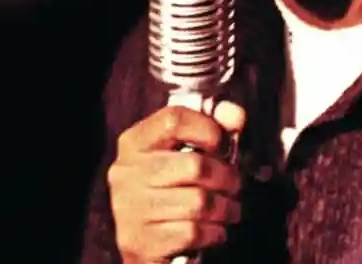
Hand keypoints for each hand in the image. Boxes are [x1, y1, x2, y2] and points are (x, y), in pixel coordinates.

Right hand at [107, 102, 245, 263]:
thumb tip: (236, 114)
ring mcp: (129, 209)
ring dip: (226, 208)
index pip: (174, 119)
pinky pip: (193, 232)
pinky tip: (213, 231)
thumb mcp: (185, 156)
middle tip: (235, 186)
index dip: (209, 129)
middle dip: (228, 178)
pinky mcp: (140, 241)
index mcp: (134, 143)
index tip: (222, 145)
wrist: (145, 248)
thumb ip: (211, 130)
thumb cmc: (171, 195)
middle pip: (195, 165)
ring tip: (229, 210)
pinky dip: (214, 233)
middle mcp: (126, 173)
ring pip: (199, 202)